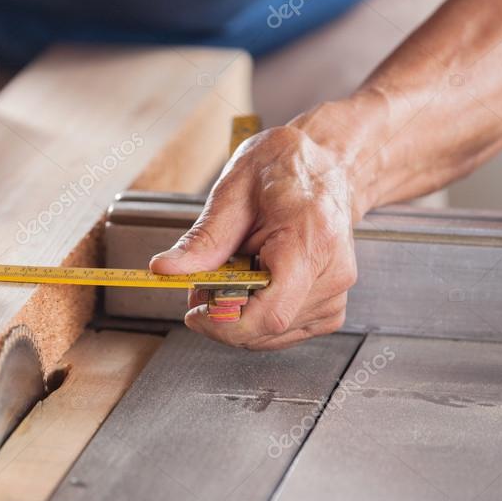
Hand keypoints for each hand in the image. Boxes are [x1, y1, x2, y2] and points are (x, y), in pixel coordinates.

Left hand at [149, 123, 357, 349]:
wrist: (324, 165)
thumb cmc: (284, 169)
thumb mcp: (233, 192)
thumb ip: (202, 239)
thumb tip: (165, 269)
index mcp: (310, 241)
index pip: (271, 312)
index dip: (225, 324)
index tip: (195, 313)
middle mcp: (332, 273)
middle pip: (267, 328)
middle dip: (223, 315)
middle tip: (201, 284)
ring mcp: (336, 293)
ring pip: (273, 335)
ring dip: (238, 317)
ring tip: (229, 275)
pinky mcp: (332, 306)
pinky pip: (286, 332)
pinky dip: (257, 318)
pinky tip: (252, 286)